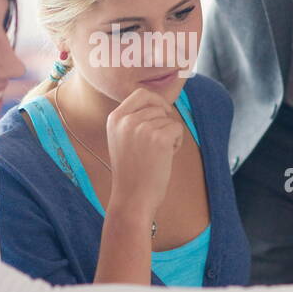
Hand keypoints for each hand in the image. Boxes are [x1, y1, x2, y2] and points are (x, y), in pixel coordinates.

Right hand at [104, 87, 185, 219]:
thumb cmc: (131, 172)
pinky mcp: (159, 138)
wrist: (132, 197)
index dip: (156, 100)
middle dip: (164, 121)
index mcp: (115, 119)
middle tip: (160, 142)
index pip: (141, 93)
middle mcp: (126, 120)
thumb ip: (133, 120)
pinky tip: (166, 157)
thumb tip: (159, 103)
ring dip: (170, 134)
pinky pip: (177, 129)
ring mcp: (142, 128)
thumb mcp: (122, 140)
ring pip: (168, 119)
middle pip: (158, 106)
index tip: (162, 113)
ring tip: (159, 154)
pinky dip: (177, 142)